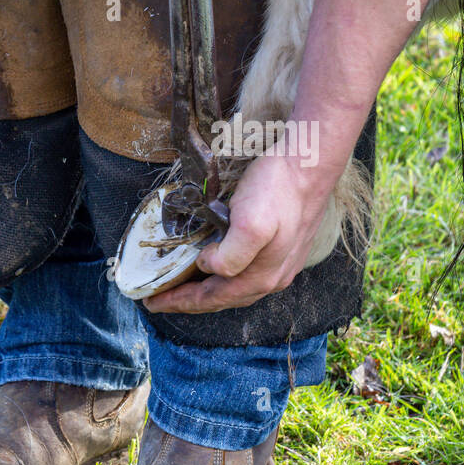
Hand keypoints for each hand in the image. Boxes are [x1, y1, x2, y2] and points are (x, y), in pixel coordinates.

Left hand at [144, 152, 337, 313]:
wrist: (311, 162)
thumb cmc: (279, 189)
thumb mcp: (250, 224)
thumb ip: (230, 256)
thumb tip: (208, 266)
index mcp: (261, 277)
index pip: (211, 299)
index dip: (179, 302)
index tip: (151, 301)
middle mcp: (273, 277)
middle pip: (222, 298)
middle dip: (189, 300)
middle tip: (159, 297)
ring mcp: (281, 264)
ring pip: (235, 287)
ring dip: (206, 289)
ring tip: (182, 285)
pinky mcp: (284, 247)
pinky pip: (246, 272)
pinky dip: (223, 276)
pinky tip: (215, 265)